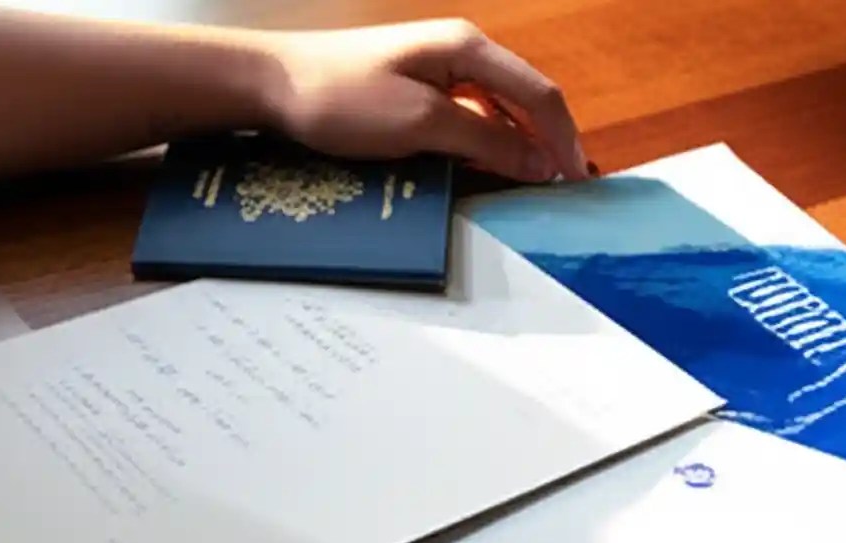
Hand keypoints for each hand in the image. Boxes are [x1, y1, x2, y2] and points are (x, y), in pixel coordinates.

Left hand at [264, 19, 590, 182]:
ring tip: (532, 187)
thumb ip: (486, 139)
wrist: (270, 84)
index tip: (575, 183)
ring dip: (516, 147)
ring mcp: (435, 71)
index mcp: (469, 49)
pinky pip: (465, 119)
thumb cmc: (341, 97)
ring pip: (495, 111)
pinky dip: (483, 146)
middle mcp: (460, 53)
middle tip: (564, 190)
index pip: (540, 93)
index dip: (564, 140)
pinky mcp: (413, 91)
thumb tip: (539, 161)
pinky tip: (484, 172)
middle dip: (547, 143)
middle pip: (523, 100)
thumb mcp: (421, 123)